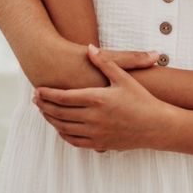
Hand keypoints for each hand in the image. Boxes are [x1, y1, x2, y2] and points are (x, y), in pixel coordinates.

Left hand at [33, 44, 174, 150]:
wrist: (157, 126)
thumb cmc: (141, 99)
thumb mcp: (123, 77)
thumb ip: (104, 62)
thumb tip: (89, 47)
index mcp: (97, 99)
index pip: (64, 97)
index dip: (48, 94)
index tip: (37, 89)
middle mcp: (93, 118)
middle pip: (59, 113)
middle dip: (45, 105)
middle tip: (35, 99)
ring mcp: (96, 133)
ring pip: (64, 128)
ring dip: (51, 120)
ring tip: (44, 111)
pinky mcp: (100, 144)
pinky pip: (74, 141)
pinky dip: (63, 134)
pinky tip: (60, 127)